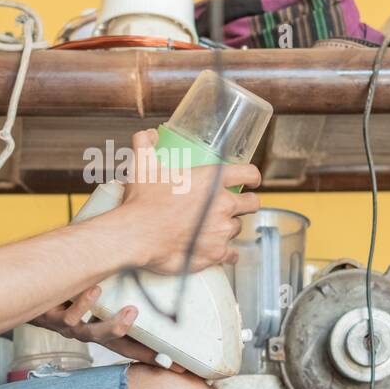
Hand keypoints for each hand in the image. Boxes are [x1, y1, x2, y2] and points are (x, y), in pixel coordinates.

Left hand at [33, 285, 185, 370]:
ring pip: (91, 335)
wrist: (18, 287)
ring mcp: (69, 326)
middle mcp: (86, 330)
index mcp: (99, 326)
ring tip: (130, 310)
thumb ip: (118, 276)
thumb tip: (150, 259)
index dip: (156, 357)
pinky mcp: (52, 318)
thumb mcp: (93, 281)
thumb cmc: (62, 283)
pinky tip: (94, 289)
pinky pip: (68, 316)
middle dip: (142, 350)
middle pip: (114, 345)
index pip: (133, 346)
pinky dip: (83, 304)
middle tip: (165, 344)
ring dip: (112, 326)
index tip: (183, 369)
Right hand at [117, 128, 260, 274]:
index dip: (253, 177)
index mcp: (212, 180)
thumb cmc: (141, 202)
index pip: (248, 173)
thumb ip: (145, 144)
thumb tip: (149, 135)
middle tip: (235, 206)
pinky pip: (232, 254)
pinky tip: (218, 251)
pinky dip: (227, 253)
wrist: (136, 235)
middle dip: (246, 204)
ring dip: (228, 227)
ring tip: (214, 228)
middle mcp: (223, 204)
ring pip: (238, 228)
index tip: (252, 181)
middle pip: (252, 203)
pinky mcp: (217, 253)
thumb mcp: (142, 166)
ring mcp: (222, 230)